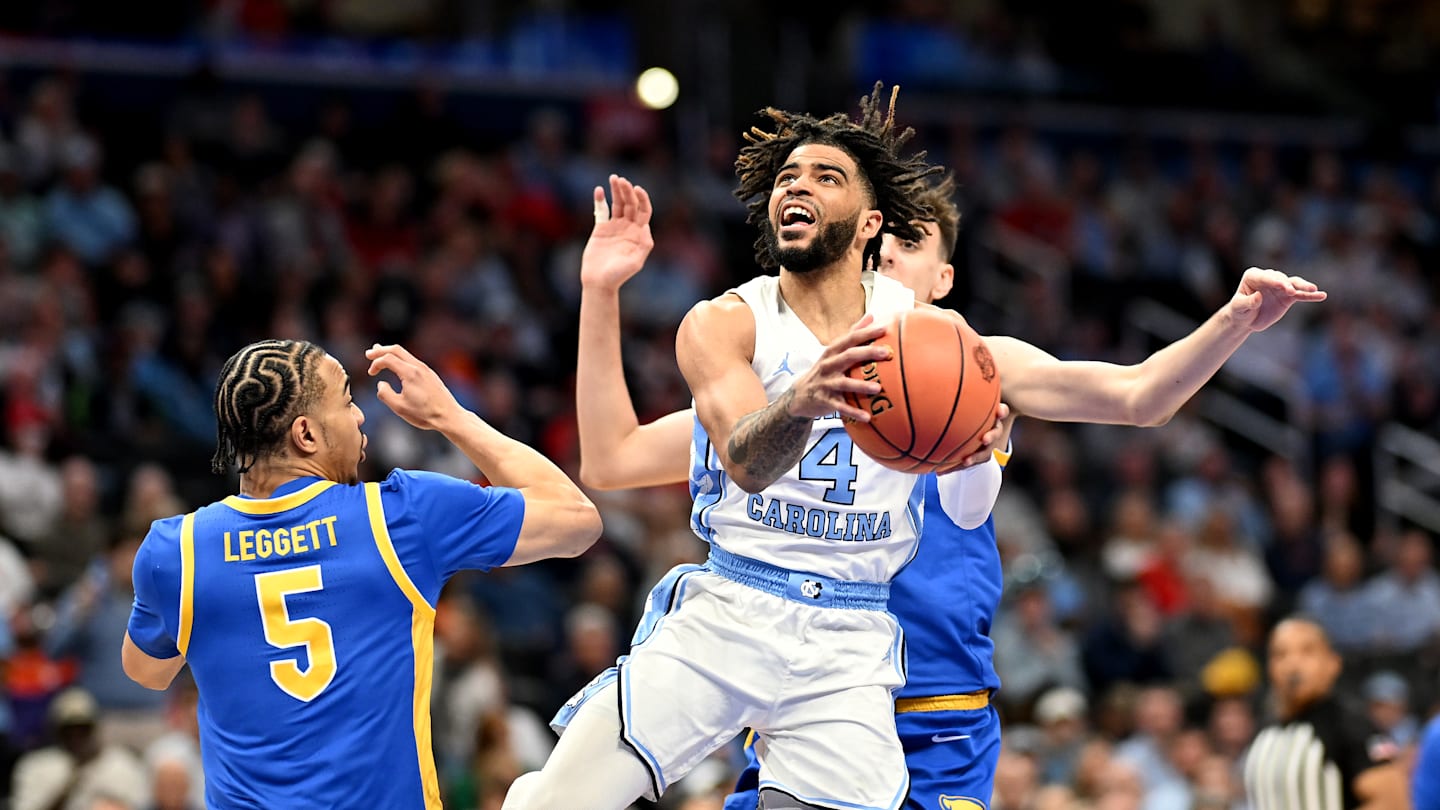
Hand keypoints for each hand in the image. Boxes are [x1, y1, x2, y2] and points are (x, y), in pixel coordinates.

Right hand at [366, 344, 462, 430]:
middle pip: (397, 350)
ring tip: (380, 354)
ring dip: (391, 353)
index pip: (388, 358)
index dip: (376, 363)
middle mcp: (419, 367)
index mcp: (410, 373)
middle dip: (381, 350)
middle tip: (369, 354)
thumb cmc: (425, 414)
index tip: (371, 373)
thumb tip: (381, 384)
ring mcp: (426, 370)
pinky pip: (412, 361)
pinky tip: (397, 365)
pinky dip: (401, 359)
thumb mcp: (399, 407)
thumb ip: (385, 394)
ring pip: (405, 354)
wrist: (449, 416)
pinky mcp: (430, 375)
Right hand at [580, 174, 654, 291]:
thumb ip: (642, 248)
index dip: (642, 199)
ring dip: (616, 191)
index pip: (644, 211)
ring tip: (614, 178)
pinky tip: (599, 190)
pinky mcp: (601, 229)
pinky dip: (600, 200)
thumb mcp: (634, 263)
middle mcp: (629, 228)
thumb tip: (646, 232)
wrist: (599, 282)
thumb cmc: (618, 275)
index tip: (636, 189)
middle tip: (620, 180)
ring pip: (618, 204)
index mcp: (639, 234)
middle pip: (630, 204)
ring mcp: (615, 227)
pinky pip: (601, 211)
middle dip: (627, 191)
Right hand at [787, 314, 892, 421]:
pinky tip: (868, 417)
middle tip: (886, 353)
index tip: (884, 329)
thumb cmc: (824, 370)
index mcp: (832, 351)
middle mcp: (828, 365)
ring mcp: (826, 383)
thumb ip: (852, 334)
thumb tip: (871, 316)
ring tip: (878, 388)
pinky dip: (853, 412)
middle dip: (867, 353)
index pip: (850, 338)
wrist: (798, 395)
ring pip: (844, 383)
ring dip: (861, 385)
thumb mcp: (834, 351)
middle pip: (848, 356)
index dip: (866, 333)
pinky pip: (841, 407)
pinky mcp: (825, 400)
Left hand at [936, 402, 1011, 471]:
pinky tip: (941, 472)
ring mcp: (987, 444)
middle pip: (996, 433)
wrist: (970, 431)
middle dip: (992, 436)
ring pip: (986, 452)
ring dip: (976, 457)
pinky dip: (956, 466)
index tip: (999, 412)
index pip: (1001, 411)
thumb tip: (932, 388)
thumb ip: (956, 397)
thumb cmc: (966, 411)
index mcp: (992, 415)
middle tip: (985, 439)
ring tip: (966, 461)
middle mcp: (992, 429)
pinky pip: (970, 463)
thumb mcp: (965, 404)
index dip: (1002, 412)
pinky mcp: (980, 456)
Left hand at [1226, 267, 1326, 331]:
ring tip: (1313, 290)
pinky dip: (1310, 296)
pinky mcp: (1288, 295)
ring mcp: (1280, 286)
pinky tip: (1322, 296)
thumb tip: (1258, 296)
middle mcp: (1268, 277)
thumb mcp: (1239, 308)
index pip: (1265, 277)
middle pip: (1280, 278)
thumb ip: (1248, 302)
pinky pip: (1301, 295)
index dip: (1274, 281)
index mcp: (1253, 275)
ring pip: (1293, 283)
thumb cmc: (1239, 312)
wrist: (1246, 320)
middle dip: (1286, 285)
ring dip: (1303, 286)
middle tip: (1291, 292)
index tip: (1282, 287)